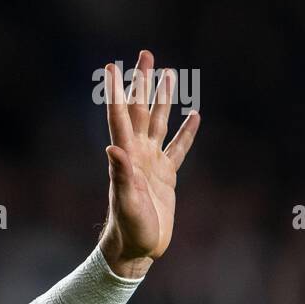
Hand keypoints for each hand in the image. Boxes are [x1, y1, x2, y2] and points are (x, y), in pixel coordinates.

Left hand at [99, 50, 200, 277]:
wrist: (137, 250)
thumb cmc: (129, 229)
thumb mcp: (127, 202)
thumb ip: (121, 175)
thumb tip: (113, 146)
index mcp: (126, 156)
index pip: (120, 117)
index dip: (115, 91)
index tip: (110, 66)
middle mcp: (137, 154)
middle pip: (140, 110)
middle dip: (143, 82)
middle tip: (146, 54)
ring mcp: (152, 163)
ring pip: (159, 122)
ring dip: (163, 98)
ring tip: (168, 73)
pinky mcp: (166, 176)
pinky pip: (178, 148)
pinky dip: (186, 132)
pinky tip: (194, 115)